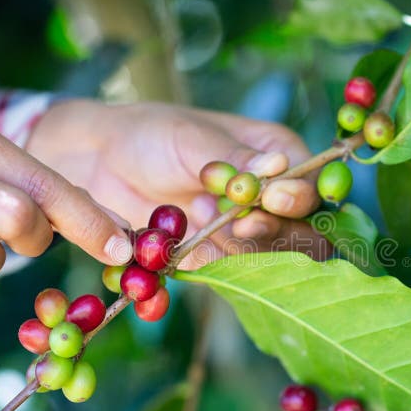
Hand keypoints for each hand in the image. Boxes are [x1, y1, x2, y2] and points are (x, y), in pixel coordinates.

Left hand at [27, 101, 326, 267]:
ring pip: (271, 260)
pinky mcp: (217, 258)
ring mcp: (245, 231)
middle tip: (243, 226)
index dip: (298, 198)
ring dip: (248, 255)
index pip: (309, 185)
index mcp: (277, 156)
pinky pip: (230, 275)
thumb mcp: (192, 139)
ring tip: (212, 235)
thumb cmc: (152, 135)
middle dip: (277, 233)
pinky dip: (216, 274)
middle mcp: (269, 198)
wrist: (101, 164)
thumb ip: (235, 158)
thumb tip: (280, 165)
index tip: (271, 198)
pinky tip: (191, 258)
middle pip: (301, 231)